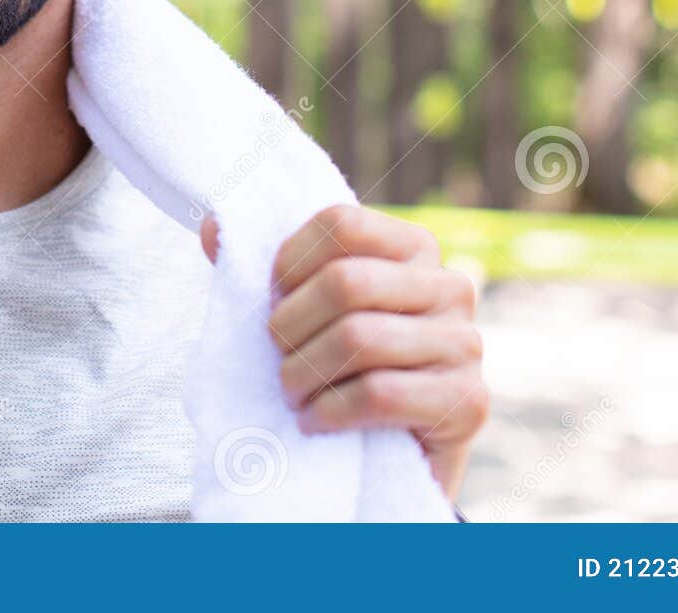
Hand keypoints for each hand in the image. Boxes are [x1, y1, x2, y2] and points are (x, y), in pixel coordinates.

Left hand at [201, 205, 487, 501]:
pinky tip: (315, 421)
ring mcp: (465, 343)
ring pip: (359, 338)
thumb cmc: (339, 366)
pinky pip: (380, 393)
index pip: (341, 222)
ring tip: (292, 392)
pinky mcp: (468, 402)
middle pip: (345, 282)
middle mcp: (450, 286)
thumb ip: (262, 267)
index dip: (289, 261)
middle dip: (290, 325)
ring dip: (304, 373)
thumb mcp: (303, 309)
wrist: (389, 454)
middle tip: (277, 357)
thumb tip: (209, 224)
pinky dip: (330, 410)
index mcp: (413, 247)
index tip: (273, 299)